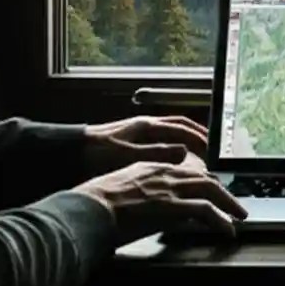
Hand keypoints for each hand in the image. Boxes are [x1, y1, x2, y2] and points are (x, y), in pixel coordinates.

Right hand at [74, 159, 246, 243]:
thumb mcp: (123, 188)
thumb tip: (153, 203)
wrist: (87, 208)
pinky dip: (220, 220)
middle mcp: (164, 172)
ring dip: (228, 203)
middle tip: (233, 203)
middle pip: (203, 177)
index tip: (212, 188)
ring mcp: (168, 188)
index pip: (186, 170)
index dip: (203, 180)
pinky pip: (205, 211)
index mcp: (151, 166)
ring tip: (238, 215)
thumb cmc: (96, 203)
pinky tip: (226, 229)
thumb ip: (142, 190)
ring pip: (210, 189)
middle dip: (222, 190)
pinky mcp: (170, 205)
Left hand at [81, 115, 208, 174]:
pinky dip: (173, 147)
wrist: (69, 152)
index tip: (215, 150)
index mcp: (148, 126)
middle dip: (198, 136)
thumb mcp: (128, 155)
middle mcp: (146, 125)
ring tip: (198, 155)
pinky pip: (161, 140)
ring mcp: (138, 131)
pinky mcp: (131, 141)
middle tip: (213, 150)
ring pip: (171, 132)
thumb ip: (157, 153)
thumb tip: (185, 152)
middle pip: (180, 126)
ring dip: (187, 141)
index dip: (201, 138)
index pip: (183, 127)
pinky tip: (172, 161)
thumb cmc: (97, 154)